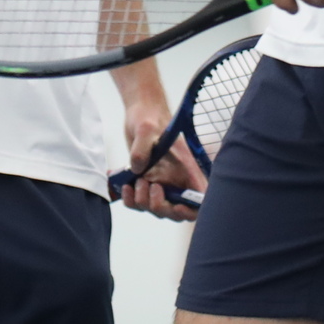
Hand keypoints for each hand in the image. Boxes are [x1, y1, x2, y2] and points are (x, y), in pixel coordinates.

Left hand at [119, 93, 201, 221]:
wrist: (139, 113)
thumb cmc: (149, 117)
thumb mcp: (145, 128)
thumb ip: (142, 148)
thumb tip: (138, 169)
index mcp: (185, 168)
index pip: (197, 198)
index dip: (191, 210)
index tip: (177, 206)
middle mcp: (175, 179)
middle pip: (174, 211)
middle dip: (161, 206)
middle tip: (151, 187)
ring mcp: (160, 182)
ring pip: (155, 209)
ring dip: (144, 202)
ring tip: (137, 181)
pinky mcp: (145, 182)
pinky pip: (139, 202)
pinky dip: (130, 200)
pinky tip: (125, 186)